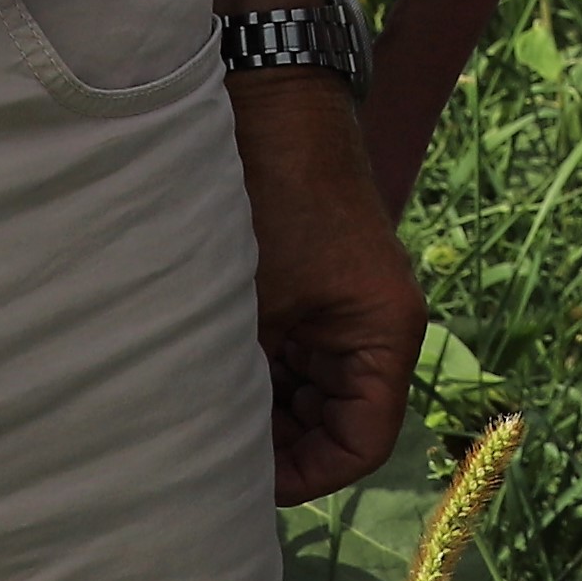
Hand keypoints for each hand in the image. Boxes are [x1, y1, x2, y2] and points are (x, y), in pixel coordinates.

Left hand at [225, 71, 424, 499]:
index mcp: (383, 332)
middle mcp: (374, 327)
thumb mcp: (249, 303)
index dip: (303, 476)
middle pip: (335, 426)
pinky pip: (290, 358)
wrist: (267, 101)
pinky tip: (201, 371)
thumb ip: (237, 383)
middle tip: (206, 448)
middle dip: (276, 445)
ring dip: (258, 408)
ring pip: (307, 396)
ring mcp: (341, 310)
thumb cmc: (267, 198)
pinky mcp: (310, 292)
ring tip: (198, 409)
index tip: (238, 479)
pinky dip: (251, 374)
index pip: (361, 445)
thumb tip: (204, 457)